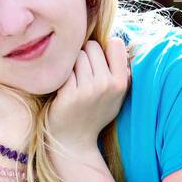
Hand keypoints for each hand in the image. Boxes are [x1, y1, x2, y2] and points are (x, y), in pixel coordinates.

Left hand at [46, 38, 130, 159]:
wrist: (74, 141)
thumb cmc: (93, 114)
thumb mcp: (116, 95)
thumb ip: (120, 71)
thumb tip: (116, 41)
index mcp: (121, 82)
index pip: (115, 43)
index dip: (102, 48)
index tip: (96, 60)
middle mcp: (107, 84)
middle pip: (92, 46)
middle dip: (83, 55)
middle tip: (80, 73)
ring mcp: (88, 90)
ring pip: (76, 56)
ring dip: (70, 64)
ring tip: (72, 81)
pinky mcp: (69, 94)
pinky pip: (63, 69)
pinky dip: (60, 76)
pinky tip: (62, 88)